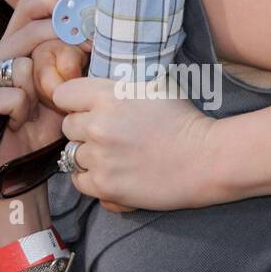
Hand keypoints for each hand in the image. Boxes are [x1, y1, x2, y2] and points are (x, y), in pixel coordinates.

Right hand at [0, 0, 77, 170]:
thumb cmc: (44, 128)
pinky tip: (16, 124)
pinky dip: (22, 113)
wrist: (22, 169)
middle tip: (79, 65)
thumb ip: (70, 58)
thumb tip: (89, 31)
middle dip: (61, 46)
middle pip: (30, 33)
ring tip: (32, 113)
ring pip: (24, 67)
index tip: (76, 11)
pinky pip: (13, 96)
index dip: (51, 3)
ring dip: (38, 94)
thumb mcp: (63, 88)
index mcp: (10, 48)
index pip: (27, 9)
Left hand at [53, 75, 218, 212]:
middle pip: (68, 127)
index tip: (86, 109)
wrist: (207, 159)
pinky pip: (79, 181)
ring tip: (114, 156)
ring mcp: (100, 158)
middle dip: (84, 130)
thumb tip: (96, 86)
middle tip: (109, 135)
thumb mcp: (153, 86)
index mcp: (107, 95)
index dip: (74, 102)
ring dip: (89, 156)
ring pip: (72, 155)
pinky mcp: (106, 186)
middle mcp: (98, 126)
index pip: (63, 95)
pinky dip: (91, 179)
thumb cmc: (185, 120)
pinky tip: (110, 173)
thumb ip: (118, 85)